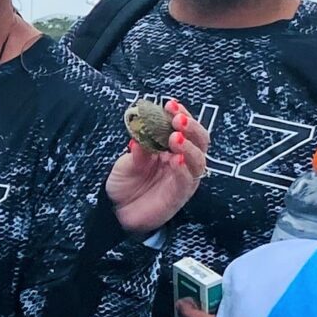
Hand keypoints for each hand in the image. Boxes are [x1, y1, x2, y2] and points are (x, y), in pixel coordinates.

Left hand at [107, 100, 209, 234]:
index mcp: (171, 148)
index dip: (182, 114)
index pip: (185, 128)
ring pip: (199, 160)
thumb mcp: (126, 163)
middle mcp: (182, 161)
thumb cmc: (124, 184)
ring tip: (174, 138)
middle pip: (200, 140)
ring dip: (189, 147)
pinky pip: (188, 181)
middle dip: (191, 127)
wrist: (116, 213)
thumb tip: (144, 127)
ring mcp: (183, 178)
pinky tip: (176, 161)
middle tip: (178, 119)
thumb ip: (138, 148)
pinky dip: (184, 170)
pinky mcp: (180, 195)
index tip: (171, 104)